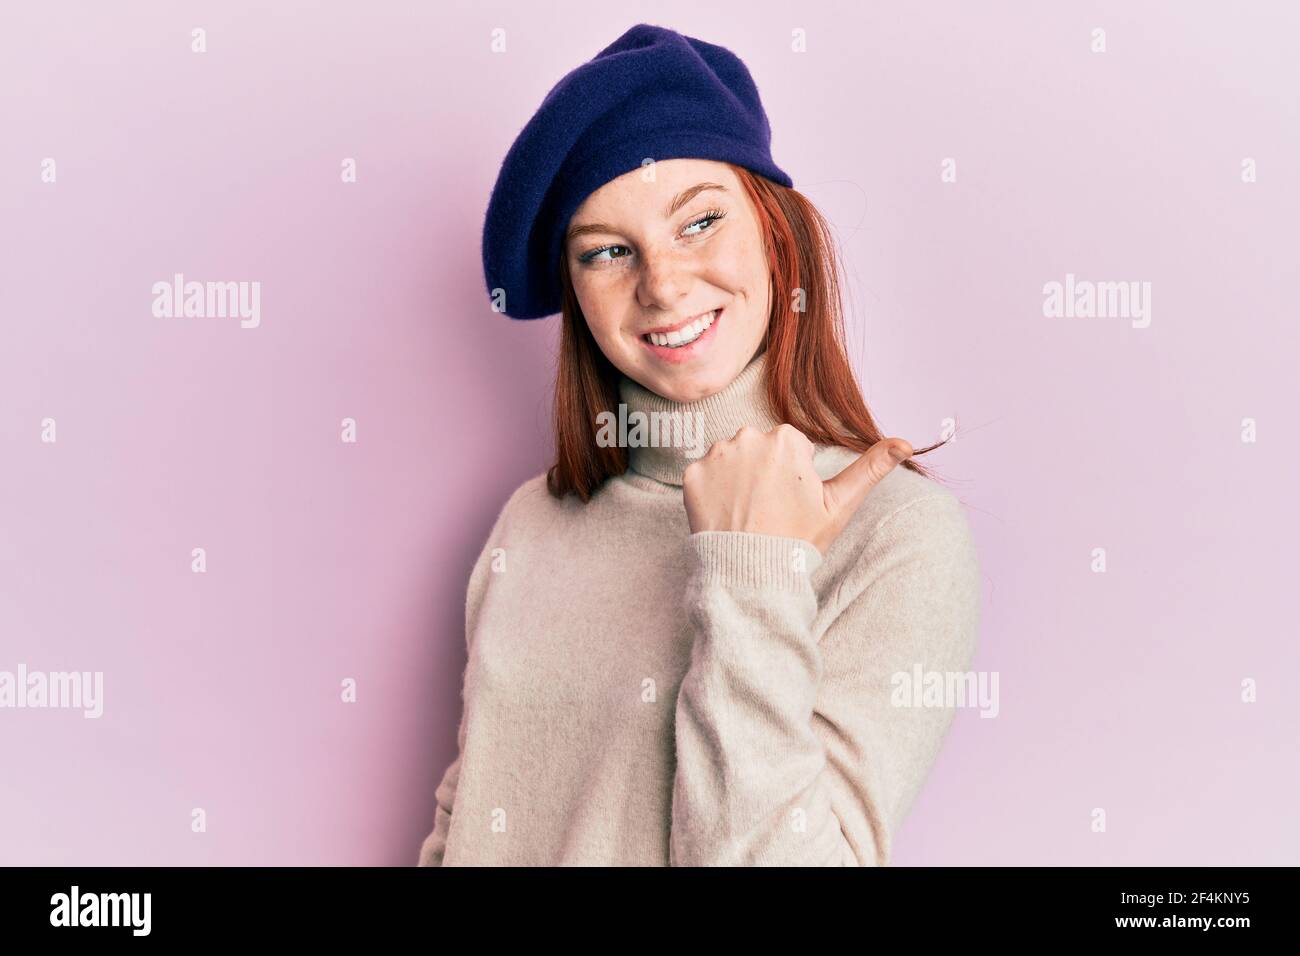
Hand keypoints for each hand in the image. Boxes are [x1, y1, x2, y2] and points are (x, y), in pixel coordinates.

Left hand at [682, 424, 912, 554]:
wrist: (751, 574)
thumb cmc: (798, 540)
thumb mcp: (839, 505)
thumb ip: (871, 468)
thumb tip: (907, 442)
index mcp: (786, 439)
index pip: (790, 449)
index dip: (794, 477)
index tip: (791, 502)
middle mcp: (748, 437)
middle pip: (759, 449)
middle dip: (764, 472)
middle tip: (769, 510)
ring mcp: (716, 455)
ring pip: (731, 459)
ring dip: (737, 479)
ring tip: (747, 513)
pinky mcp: (692, 475)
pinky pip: (704, 476)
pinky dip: (711, 493)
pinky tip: (725, 515)